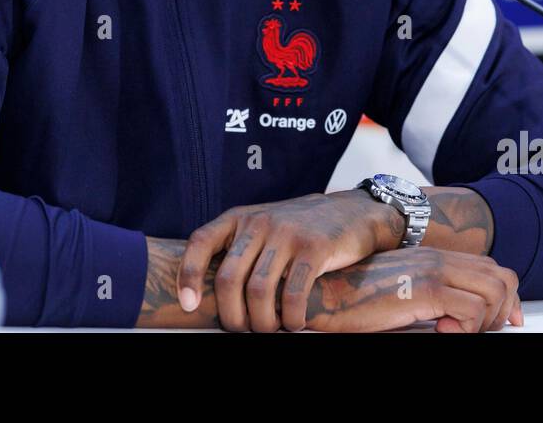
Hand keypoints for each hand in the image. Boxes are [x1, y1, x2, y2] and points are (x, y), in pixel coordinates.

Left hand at [177, 190, 403, 331]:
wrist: (353, 212)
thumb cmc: (301, 229)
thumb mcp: (264, 227)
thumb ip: (240, 249)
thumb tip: (209, 293)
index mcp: (240, 218)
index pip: (201, 242)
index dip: (189, 275)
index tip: (189, 305)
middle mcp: (260, 222)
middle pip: (230, 279)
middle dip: (231, 316)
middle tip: (242, 329)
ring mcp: (287, 234)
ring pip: (259, 292)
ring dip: (261, 323)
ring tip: (269, 330)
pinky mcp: (315, 248)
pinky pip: (292, 295)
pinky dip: (290, 319)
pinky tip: (295, 324)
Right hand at [306, 247, 523, 332]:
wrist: (326, 291)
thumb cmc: (357, 296)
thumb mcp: (404, 292)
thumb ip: (433, 297)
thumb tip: (460, 320)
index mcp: (435, 258)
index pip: (492, 269)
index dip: (507, 297)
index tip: (507, 321)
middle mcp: (439, 260)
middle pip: (502, 277)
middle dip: (503, 310)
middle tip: (481, 331)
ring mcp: (434, 272)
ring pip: (495, 291)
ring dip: (486, 319)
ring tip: (459, 332)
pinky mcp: (426, 290)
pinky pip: (472, 310)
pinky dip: (467, 328)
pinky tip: (442, 331)